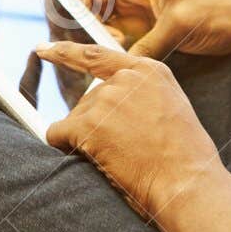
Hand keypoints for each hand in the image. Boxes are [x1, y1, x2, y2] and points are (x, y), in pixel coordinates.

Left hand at [37, 41, 225, 219]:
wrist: (186, 182)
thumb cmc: (185, 157)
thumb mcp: (173, 107)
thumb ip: (144, 92)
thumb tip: (114, 96)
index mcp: (148, 70)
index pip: (97, 55)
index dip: (66, 52)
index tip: (44, 49)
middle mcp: (125, 77)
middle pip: (89, 99)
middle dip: (96, 124)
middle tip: (125, 150)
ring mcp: (105, 99)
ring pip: (76, 119)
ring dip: (88, 140)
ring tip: (121, 158)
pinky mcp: (87, 123)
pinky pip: (58, 133)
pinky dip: (64, 147)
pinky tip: (90, 158)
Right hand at [54, 0, 230, 57]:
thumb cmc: (219, 12)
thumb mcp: (181, 25)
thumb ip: (150, 43)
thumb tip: (122, 63)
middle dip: (74, 11)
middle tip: (54, 28)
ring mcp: (142, 12)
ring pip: (103, 20)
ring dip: (90, 32)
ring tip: (76, 46)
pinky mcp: (149, 31)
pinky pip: (118, 37)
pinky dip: (107, 45)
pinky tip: (100, 58)